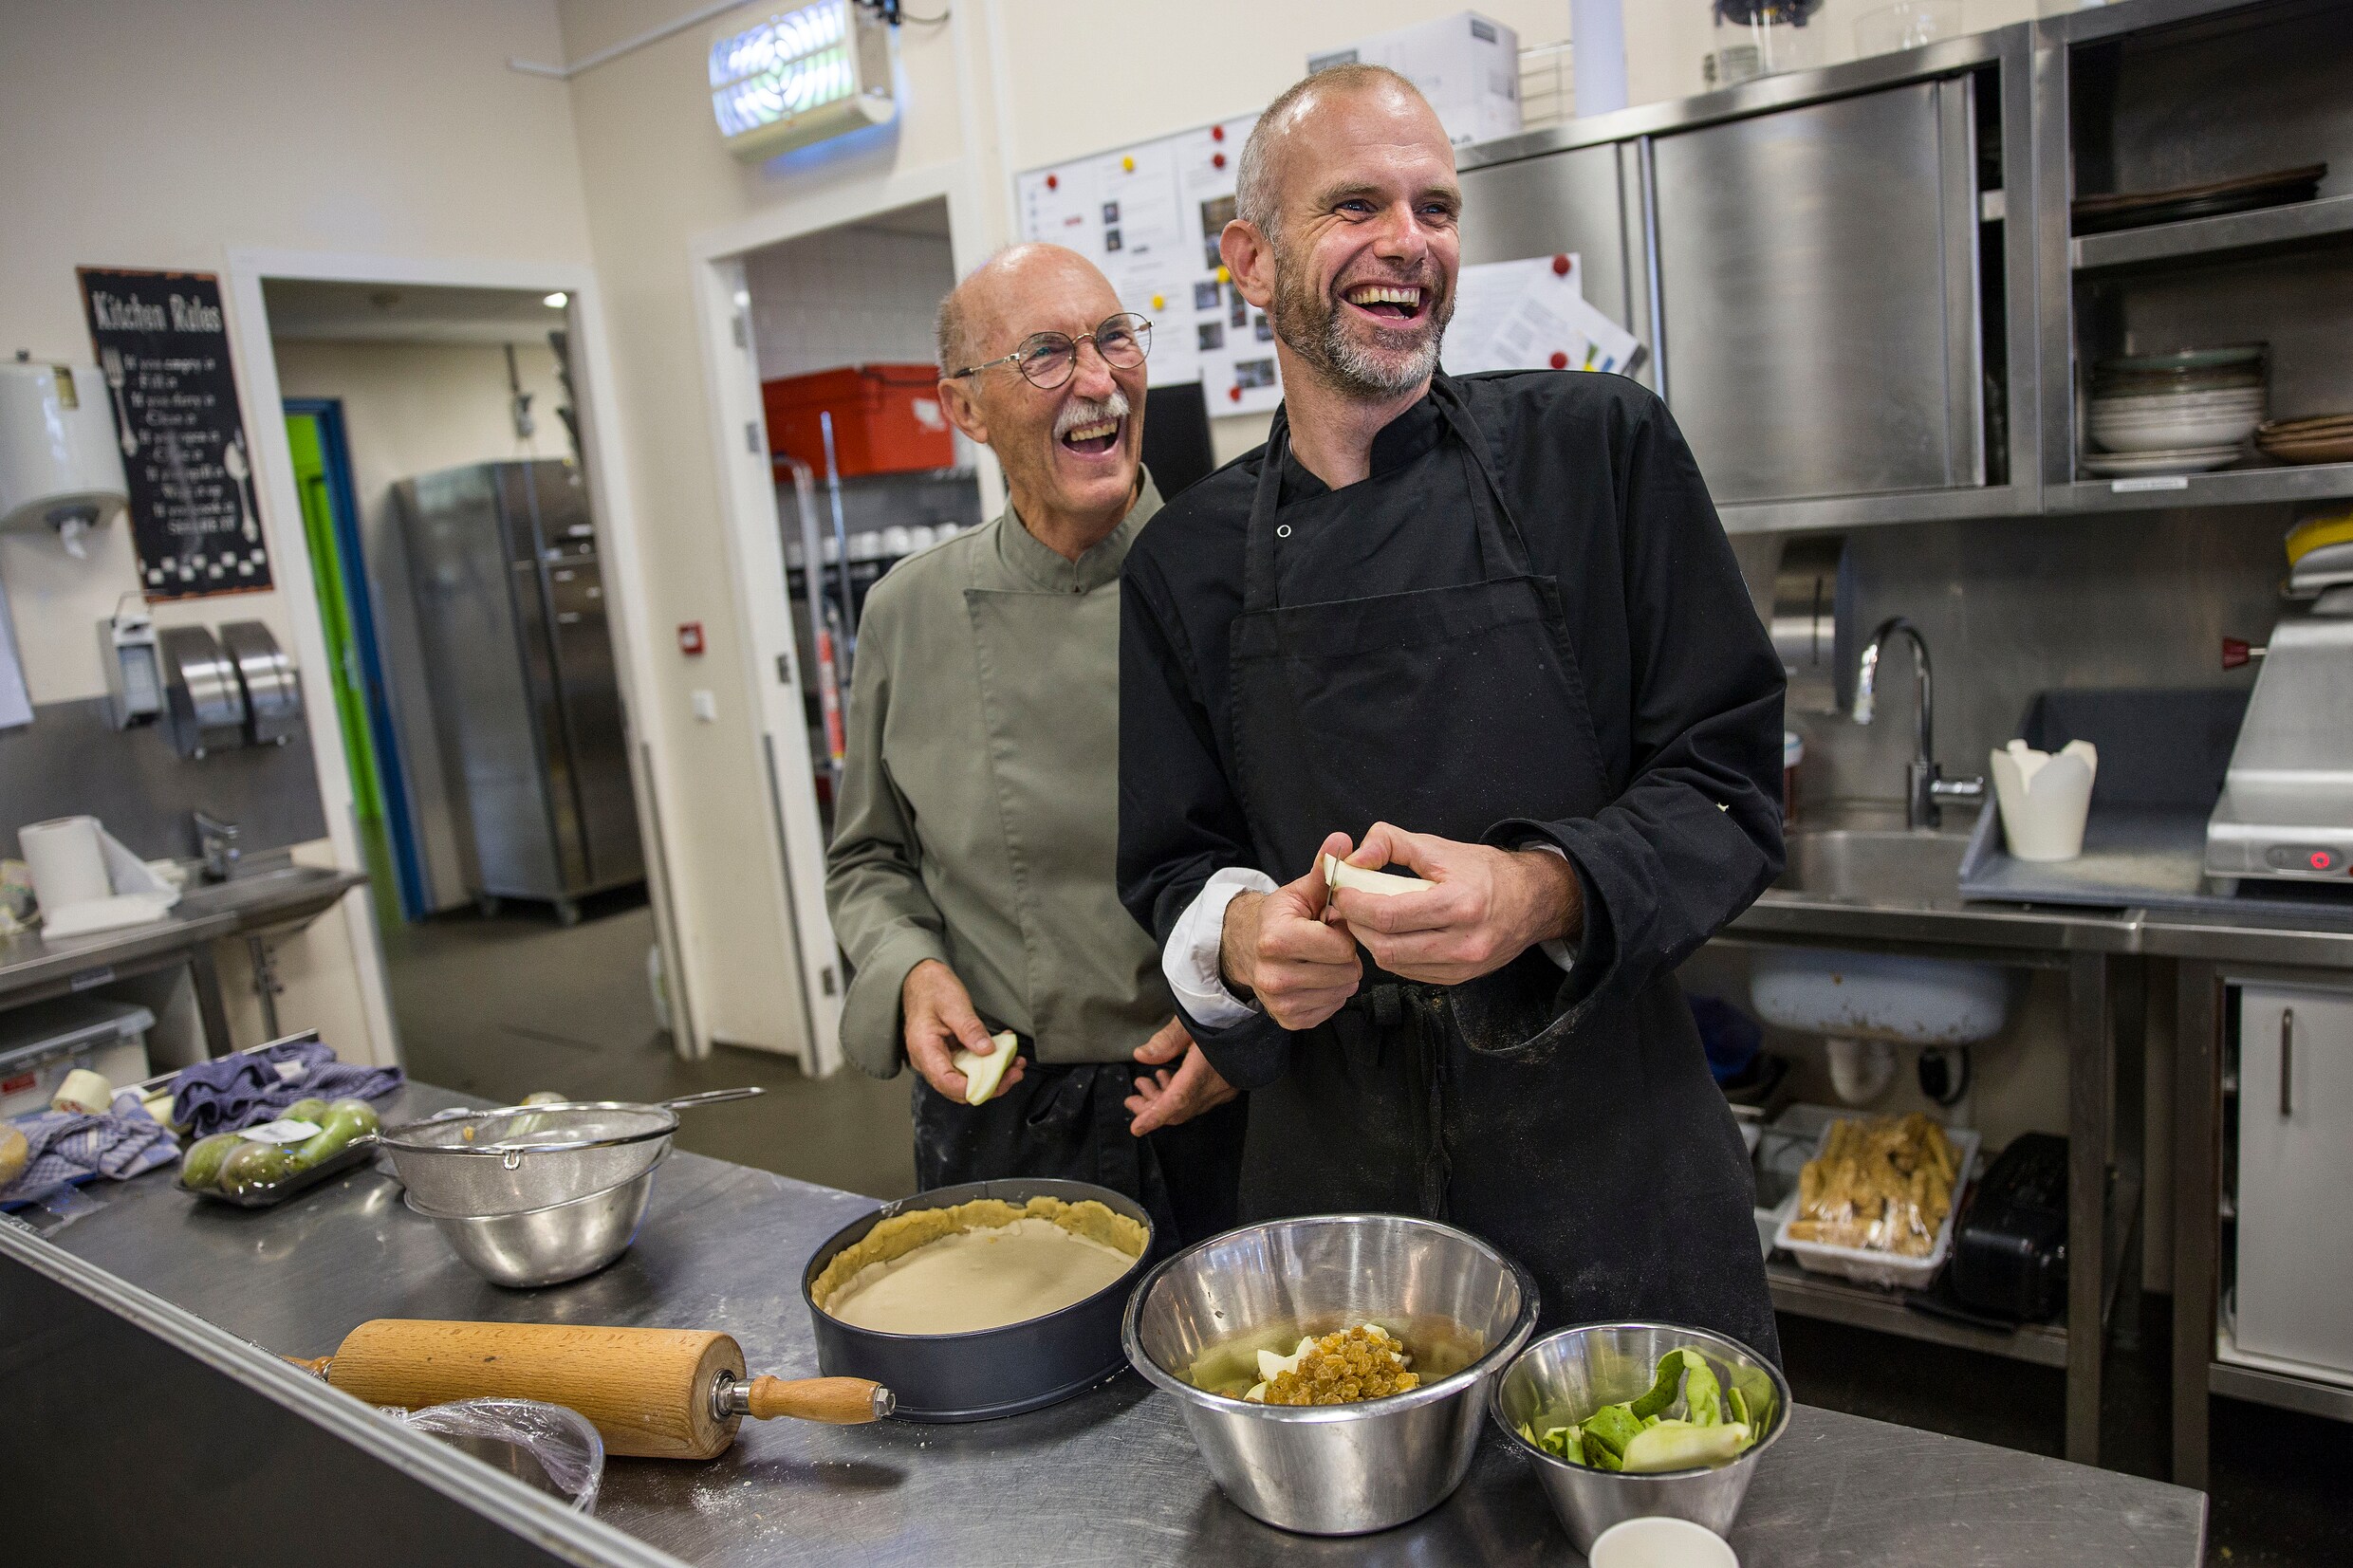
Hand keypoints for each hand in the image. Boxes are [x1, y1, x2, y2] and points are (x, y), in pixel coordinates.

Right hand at [901, 959, 1024, 1101]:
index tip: (1000, 1080)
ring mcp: (939, 1060)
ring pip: (966, 1081)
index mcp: (924, 1049)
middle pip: (958, 1088)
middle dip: (990, 1086)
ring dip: (993, 1077)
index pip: (946, 1082)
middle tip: (1016, 1072)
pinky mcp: (949, 1055)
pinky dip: (988, 1064)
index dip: (972, 1088)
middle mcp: (929, 1061)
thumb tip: (988, 1051)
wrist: (921, 979)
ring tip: (1016, 1063)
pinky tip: (1006, 1053)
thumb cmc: (933, 989)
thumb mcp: (954, 1004)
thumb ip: (970, 1029)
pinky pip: (969, 1068)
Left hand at [1125, 1016, 1236, 1134]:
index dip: (1155, 1116)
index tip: (1137, 1127)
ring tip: (1145, 1086)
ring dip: (1164, 1100)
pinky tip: (1167, 1080)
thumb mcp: (1190, 1018)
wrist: (1250, 1014)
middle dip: (1153, 1108)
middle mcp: (1217, 1084)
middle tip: (1132, 1101)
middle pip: (1181, 1109)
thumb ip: (1166, 1040)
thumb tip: (1142, 1056)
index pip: (1178, 1101)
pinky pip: (1200, 1099)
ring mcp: (1225, 1087)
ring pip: (1189, 1106)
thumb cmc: (1221, 1012)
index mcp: (1205, 1068)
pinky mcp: (1229, 1085)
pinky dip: (1180, 1096)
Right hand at [1220, 832, 1364, 1030]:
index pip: (1340, 947)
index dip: (1343, 933)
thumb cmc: (1282, 917)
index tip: (1330, 925)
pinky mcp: (1288, 1019)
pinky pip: (1331, 1009)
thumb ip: (1325, 868)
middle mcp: (1273, 975)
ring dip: (1341, 975)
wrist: (1247, 947)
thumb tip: (1342, 839)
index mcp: (1276, 939)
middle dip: (1345, 955)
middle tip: (1327, 944)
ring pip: (1342, 992)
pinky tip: (1317, 978)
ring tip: (1322, 959)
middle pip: (1345, 972)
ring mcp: (1279, 1002)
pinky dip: (1331, 994)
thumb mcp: (1301, 891)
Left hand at [1326, 822, 1579, 985]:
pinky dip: (1392, 955)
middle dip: (1357, 926)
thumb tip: (1354, 859)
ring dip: (1371, 943)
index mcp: (1460, 903)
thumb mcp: (1439, 846)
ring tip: (1365, 920)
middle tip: (1347, 907)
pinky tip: (1389, 935)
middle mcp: (1464, 941)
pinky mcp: (1460, 979)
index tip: (1342, 891)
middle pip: (1387, 947)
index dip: (1355, 905)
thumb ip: (1391, 842)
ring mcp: (1463, 966)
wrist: (1532, 901)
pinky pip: (1411, 973)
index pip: (1389, 915)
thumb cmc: (1484, 871)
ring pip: (1395, 964)